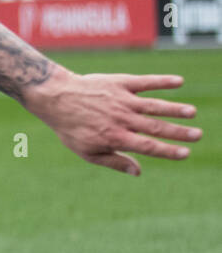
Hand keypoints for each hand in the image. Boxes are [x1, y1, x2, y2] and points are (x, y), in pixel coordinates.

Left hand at [24, 71, 200, 174]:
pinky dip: (161, 81)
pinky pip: (144, 82)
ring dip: (174, 108)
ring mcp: (121, 100)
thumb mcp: (87, 151)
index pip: (148, 147)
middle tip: (198, 135)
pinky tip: (178, 81)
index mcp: (115, 137)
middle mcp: (121, 119)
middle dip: (179, 132)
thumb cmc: (70, 128)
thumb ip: (114, 161)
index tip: (186, 154)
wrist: (55, 98)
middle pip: (156, 127)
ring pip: (153, 105)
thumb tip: (138, 171)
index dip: (168, 151)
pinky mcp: (119, 83)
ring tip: (192, 112)